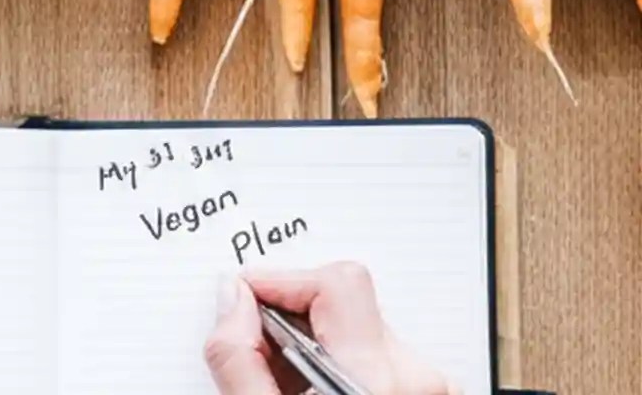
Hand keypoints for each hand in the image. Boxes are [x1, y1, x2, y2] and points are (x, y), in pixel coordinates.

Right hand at [204, 261, 458, 394]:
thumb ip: (239, 359)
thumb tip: (231, 301)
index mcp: (376, 380)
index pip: (334, 280)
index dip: (280, 280)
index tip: (244, 296)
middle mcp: (416, 376)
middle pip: (343, 302)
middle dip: (292, 319)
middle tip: (259, 357)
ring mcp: (430, 386)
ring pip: (359, 329)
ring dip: (318, 344)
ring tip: (292, 389)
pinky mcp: (432, 393)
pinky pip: (380, 355)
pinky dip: (343, 365)